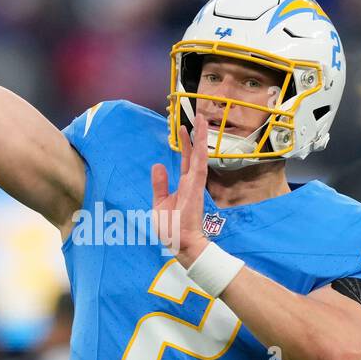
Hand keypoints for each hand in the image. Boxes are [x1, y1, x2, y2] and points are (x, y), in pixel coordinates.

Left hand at [151, 110, 209, 266]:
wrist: (179, 243)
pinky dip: (200, 152)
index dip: (185, 145)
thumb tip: (158, 165)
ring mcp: (195, 184)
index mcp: (184, 185)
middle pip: (195, 154)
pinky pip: (199, 166)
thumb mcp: (160, 202)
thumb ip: (160, 183)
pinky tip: (201, 138)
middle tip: (197, 116)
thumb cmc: (170, 227)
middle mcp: (192, 182)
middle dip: (196, 136)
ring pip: (200, 156)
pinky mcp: (196, 188)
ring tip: (201, 119)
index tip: (183, 129)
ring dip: (201, 137)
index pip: (186, 160)